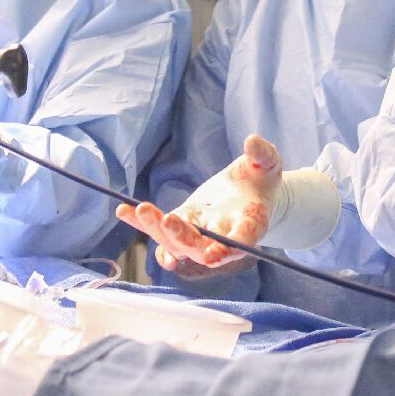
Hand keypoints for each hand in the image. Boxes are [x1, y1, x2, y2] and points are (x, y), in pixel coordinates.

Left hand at [116, 134, 281, 270]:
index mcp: (251, 225)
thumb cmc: (262, 178)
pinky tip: (125, 212)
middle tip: (167, 219)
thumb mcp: (269, 164)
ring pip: (176, 244)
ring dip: (157, 231)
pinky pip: (161, 231)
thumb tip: (252, 141)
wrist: (251, 191)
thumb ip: (263, 155)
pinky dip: (143, 225)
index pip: (242, 242)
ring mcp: (200, 233)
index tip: (213, 254)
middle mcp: (223, 237)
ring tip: (138, 209)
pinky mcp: (183, 224)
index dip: (227, 250)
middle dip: (183, 239)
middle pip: (201, 250)